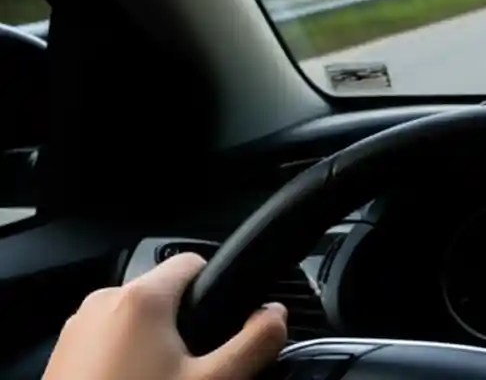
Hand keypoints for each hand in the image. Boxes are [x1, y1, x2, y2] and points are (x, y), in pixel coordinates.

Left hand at [43, 252, 287, 379]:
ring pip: (136, 320)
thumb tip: (276, 314)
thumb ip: (254, 343)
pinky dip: (126, 359)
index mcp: (141, 298)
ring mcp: (77, 329)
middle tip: (194, 370)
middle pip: (165, 295)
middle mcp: (103, 302)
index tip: (223, 328)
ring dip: (155, 344)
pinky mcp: (62, 355)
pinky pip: (108, 342)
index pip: (194, 262)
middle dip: (185, 326)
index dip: (217, 290)